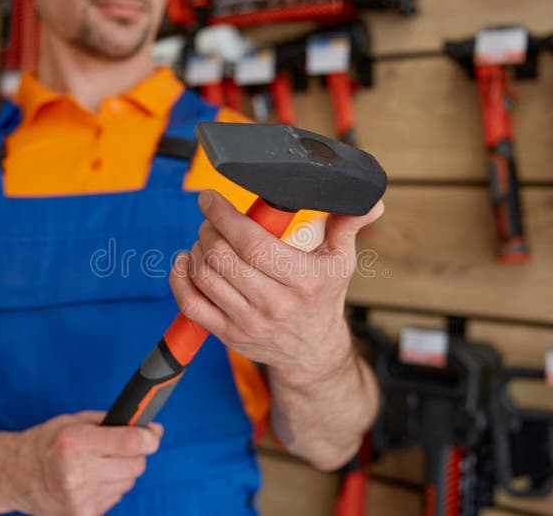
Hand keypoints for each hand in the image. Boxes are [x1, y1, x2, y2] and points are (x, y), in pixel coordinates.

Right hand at [0, 412, 162, 515]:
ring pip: (127, 482)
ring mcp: (79, 499)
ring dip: (121, 472)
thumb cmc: (47, 442)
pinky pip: (115, 498)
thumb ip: (114, 422)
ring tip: (97, 465)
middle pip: (135, 465)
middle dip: (135, 454)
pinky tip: (90, 481)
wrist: (13, 475)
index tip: (153, 434)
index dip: (149, 438)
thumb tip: (153, 431)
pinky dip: (110, 488)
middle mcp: (77, 473)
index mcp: (75, 443)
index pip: (129, 443)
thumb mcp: (75, 421)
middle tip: (120, 448)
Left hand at [169, 190, 384, 385]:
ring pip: (205, 276)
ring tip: (207, 240)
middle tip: (212, 220)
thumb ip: (348, 224)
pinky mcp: (228, 335)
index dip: (224, 216)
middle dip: (209, 229)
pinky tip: (187, 262)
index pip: (253, 243)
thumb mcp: (341, 260)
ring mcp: (248, 322)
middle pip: (223, 257)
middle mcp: (275, 303)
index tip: (210, 199)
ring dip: (197, 250)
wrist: (312, 352)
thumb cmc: (323, 298)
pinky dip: (180, 279)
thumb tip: (371, 200)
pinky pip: (191, 305)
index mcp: (303, 279)